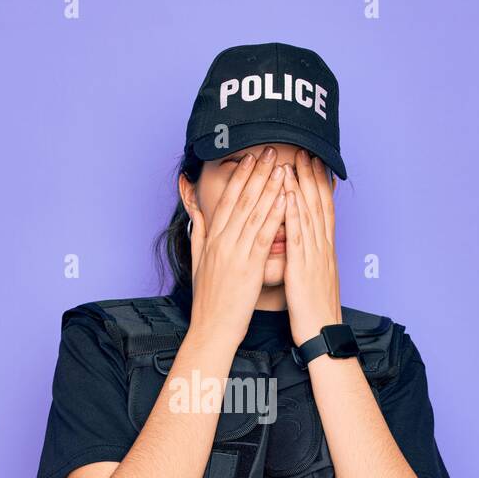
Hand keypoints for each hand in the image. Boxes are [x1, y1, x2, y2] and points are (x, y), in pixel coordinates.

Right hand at [183, 148, 288, 349]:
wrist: (211, 328)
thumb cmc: (208, 298)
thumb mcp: (198, 259)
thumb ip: (198, 228)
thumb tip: (193, 203)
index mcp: (212, 239)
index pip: (228, 200)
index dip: (240, 176)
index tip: (250, 157)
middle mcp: (223, 241)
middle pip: (242, 200)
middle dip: (257, 172)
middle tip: (270, 150)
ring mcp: (235, 253)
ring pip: (254, 213)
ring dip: (269, 187)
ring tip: (282, 166)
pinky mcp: (248, 267)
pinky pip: (264, 236)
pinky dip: (274, 215)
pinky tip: (286, 198)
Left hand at [281, 149, 341, 345]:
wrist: (322, 333)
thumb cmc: (313, 310)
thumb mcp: (313, 279)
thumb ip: (308, 258)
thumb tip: (303, 247)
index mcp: (323, 250)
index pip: (323, 210)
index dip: (319, 186)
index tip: (314, 164)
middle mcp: (322, 248)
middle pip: (320, 205)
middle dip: (313, 177)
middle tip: (307, 151)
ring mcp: (314, 255)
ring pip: (310, 214)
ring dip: (304, 186)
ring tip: (296, 161)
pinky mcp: (303, 266)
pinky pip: (299, 235)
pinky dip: (295, 212)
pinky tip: (289, 194)